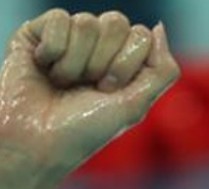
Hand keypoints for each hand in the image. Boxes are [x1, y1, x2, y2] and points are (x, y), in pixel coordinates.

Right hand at [0, 9, 179, 172]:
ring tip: (64, 84)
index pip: (141, 36)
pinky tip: (45, 69)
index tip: (111, 91)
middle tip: (90, 89)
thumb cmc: (85, 130)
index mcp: (124, 63)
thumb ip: (162, 71)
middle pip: (116, 23)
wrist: (38, 141)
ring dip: (77, 63)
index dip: (128, 64)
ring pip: (86, 22)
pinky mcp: (38, 32)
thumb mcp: (135, 106)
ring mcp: (69, 37)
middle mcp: (98, 47)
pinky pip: (57, 19)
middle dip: (105, 63)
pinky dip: (53, 51)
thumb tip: (159, 28)